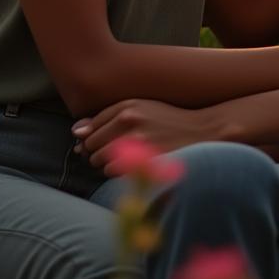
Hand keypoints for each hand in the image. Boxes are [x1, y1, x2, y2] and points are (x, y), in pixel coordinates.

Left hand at [71, 99, 217, 173]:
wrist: (202, 131)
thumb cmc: (169, 121)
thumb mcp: (142, 108)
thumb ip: (110, 117)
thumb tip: (76, 132)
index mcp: (126, 105)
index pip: (90, 127)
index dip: (90, 140)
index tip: (97, 145)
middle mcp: (128, 118)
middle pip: (90, 144)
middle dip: (95, 153)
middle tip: (112, 156)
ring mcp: (136, 139)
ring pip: (99, 160)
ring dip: (105, 165)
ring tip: (124, 161)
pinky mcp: (142, 158)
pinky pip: (113, 171)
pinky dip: (117, 173)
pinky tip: (132, 168)